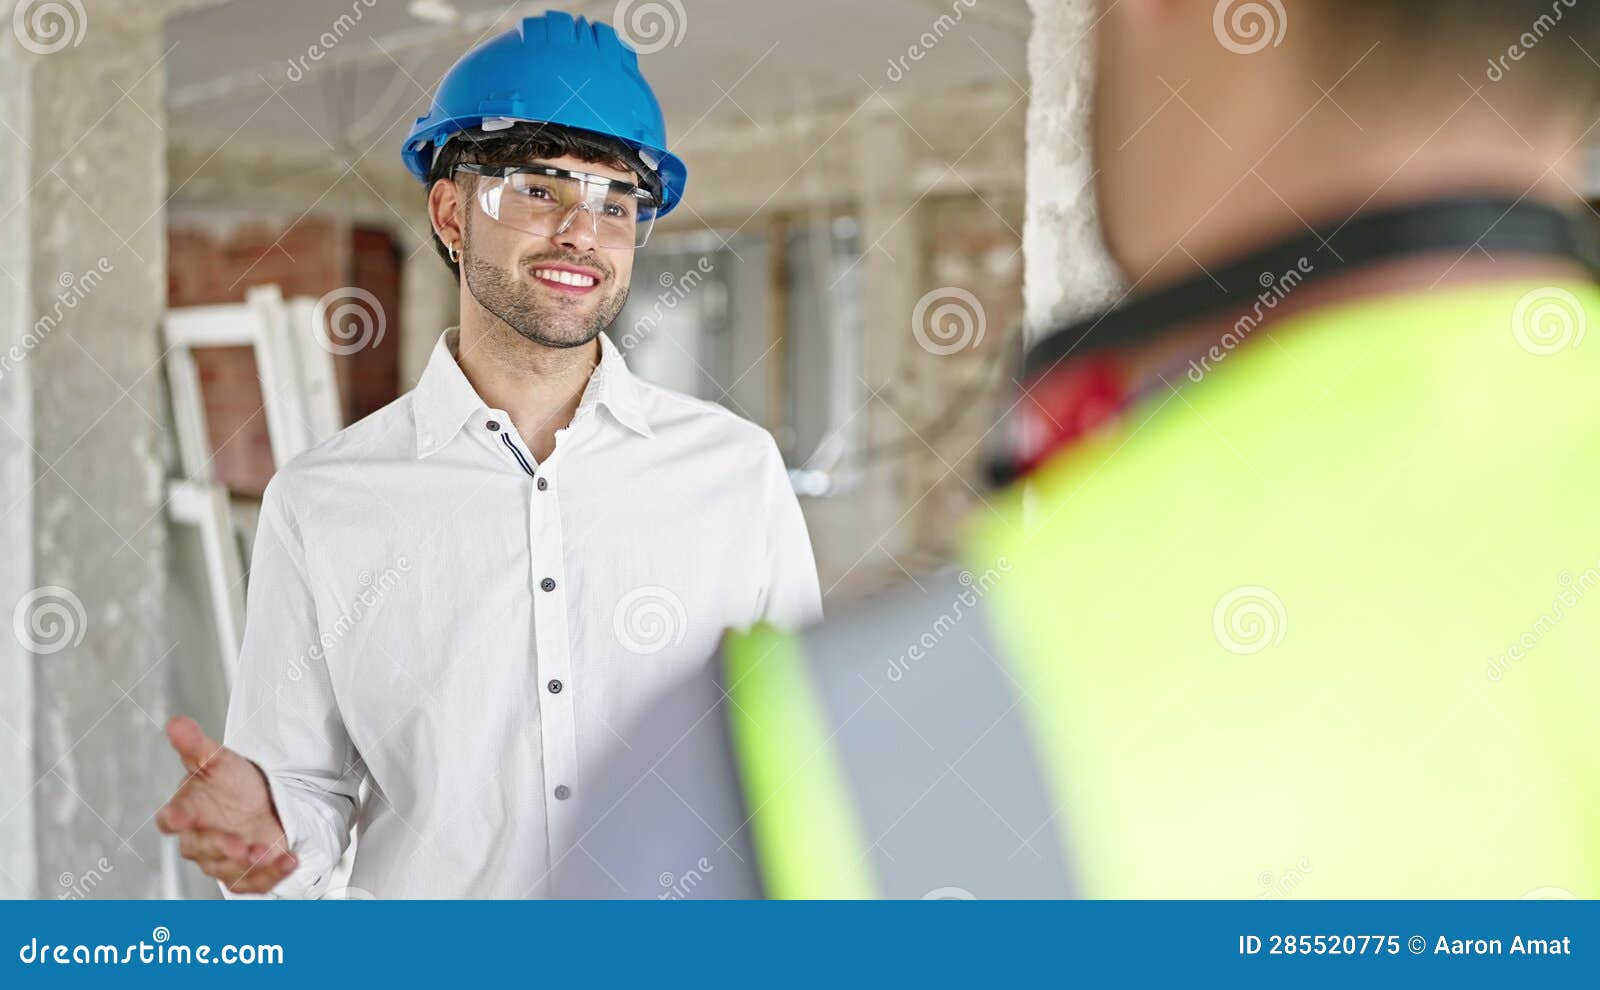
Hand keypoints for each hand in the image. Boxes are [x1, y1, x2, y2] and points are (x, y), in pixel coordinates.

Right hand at [156, 715, 297, 893]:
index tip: (177, 817)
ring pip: (230, 869)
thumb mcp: (217, 760)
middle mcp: (200, 841)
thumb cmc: (230, 783)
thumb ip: (195, 745)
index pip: (172, 819)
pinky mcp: (246, 874)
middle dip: (221, 847)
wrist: (262, 801)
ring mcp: (223, 861)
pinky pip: (256, 882)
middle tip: (238, 844)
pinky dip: (274, 875)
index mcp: (186, 813)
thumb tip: (176, 722)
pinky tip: (291, 860)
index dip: (174, 818)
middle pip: (204, 849)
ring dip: (250, 864)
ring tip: (268, 852)